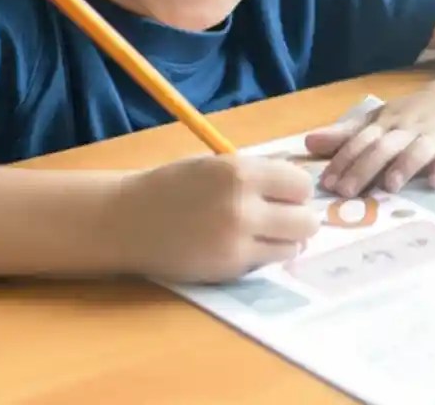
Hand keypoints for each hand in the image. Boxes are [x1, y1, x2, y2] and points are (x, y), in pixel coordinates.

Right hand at [104, 154, 318, 282]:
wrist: (128, 220)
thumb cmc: (174, 187)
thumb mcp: (217, 166)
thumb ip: (258, 174)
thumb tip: (302, 188)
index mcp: (240, 172)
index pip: (301, 184)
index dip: (296, 190)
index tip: (285, 193)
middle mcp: (243, 206)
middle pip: (306, 220)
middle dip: (298, 217)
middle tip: (281, 216)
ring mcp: (237, 242)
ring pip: (294, 246)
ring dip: (285, 240)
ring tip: (263, 233)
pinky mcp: (229, 268)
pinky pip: (268, 263)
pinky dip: (264, 256)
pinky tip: (244, 246)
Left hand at [306, 92, 434, 196]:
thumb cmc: (418, 112)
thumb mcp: (382, 118)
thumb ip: (348, 134)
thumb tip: (308, 143)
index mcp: (387, 123)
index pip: (361, 141)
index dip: (343, 161)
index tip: (326, 183)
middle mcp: (408, 128)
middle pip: (384, 147)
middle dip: (364, 168)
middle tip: (347, 192)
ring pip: (418, 149)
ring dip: (404, 166)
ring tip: (390, 186)